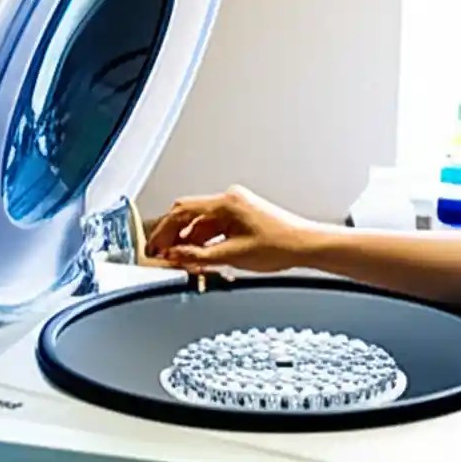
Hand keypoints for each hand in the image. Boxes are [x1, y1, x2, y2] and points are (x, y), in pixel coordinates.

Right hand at [144, 185, 316, 273]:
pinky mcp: (243, 218)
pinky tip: (201, 257)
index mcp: (227, 202)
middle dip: (174, 237)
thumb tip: (176, 256)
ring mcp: (237, 208)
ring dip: (189, 242)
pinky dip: (205, 242)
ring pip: (202, 223)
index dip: (163, 230)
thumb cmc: (281, 245)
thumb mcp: (232, 255)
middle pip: (190, 216)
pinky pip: (215, 228)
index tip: (154, 246)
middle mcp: (231, 200)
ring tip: (182, 261)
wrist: (306, 245)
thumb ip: (198, 256)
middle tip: (163, 255)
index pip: (182, 211)